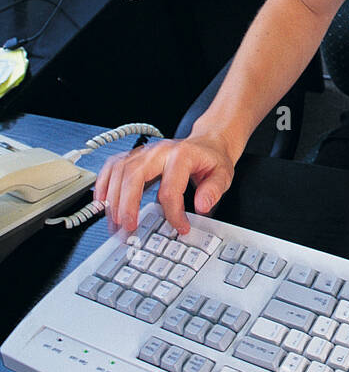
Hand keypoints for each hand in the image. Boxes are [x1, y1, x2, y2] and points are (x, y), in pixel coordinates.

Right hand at [93, 132, 235, 237]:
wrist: (206, 143)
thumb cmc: (211, 160)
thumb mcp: (223, 174)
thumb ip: (213, 190)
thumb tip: (202, 206)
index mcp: (181, 155)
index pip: (170, 189)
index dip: (173, 213)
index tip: (180, 228)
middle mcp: (159, 151)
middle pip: (134, 176)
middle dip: (127, 205)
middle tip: (128, 227)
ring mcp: (144, 152)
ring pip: (119, 171)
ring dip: (113, 199)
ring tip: (115, 223)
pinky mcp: (135, 156)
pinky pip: (112, 166)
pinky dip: (103, 184)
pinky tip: (101, 202)